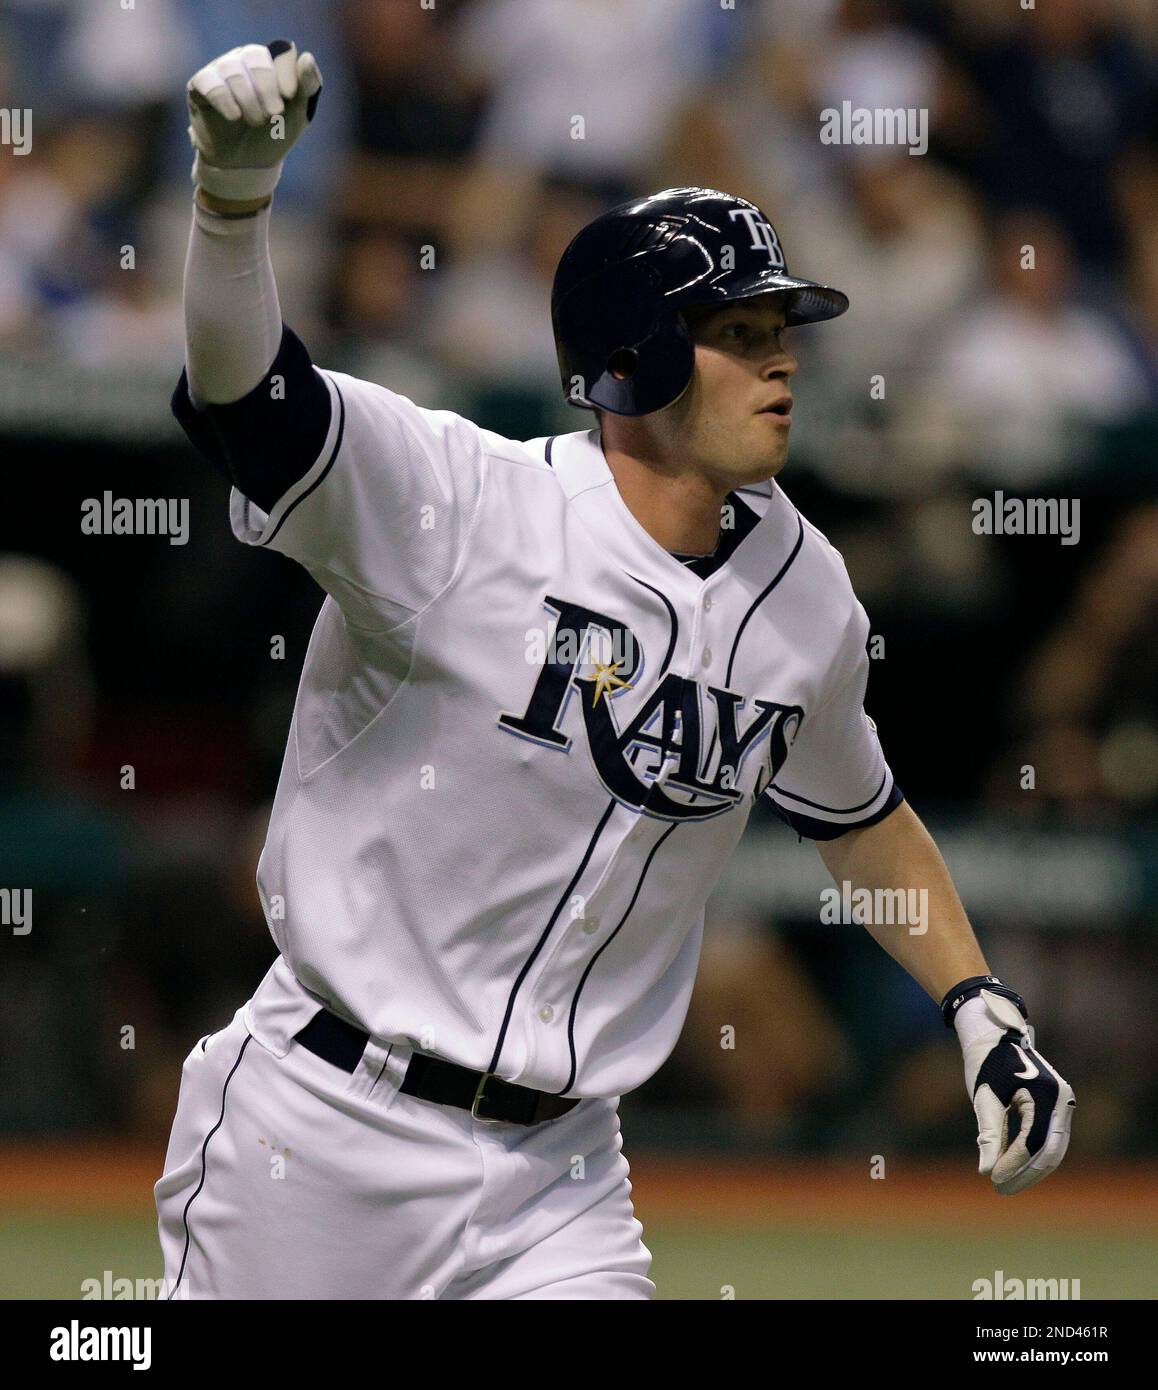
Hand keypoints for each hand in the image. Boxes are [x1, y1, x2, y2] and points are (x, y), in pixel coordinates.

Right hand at [187, 39, 321, 200]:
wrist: (247, 163)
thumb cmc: (274, 134)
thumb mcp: (300, 114)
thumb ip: (309, 86)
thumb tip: (307, 57)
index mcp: (271, 61)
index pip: (280, 51)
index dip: (286, 73)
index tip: (289, 97)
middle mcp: (244, 59)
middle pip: (255, 55)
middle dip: (267, 86)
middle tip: (273, 114)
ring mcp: (220, 69)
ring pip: (232, 70)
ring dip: (248, 99)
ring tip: (254, 121)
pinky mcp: (200, 85)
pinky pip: (209, 81)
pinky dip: (224, 100)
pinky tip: (234, 117)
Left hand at [955, 989, 1074, 1194]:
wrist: (995, 1034)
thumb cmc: (986, 1062)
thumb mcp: (984, 1097)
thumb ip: (988, 1135)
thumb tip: (985, 1170)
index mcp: (1046, 1095)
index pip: (1033, 1142)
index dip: (1014, 1165)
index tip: (994, 1180)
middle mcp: (1062, 1100)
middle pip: (1049, 1151)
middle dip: (1026, 1173)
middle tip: (1001, 1189)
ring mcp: (1063, 1103)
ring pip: (1053, 1148)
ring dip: (1031, 1168)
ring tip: (1005, 1182)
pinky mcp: (1057, 1106)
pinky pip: (1050, 1138)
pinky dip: (1034, 1154)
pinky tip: (1014, 1165)